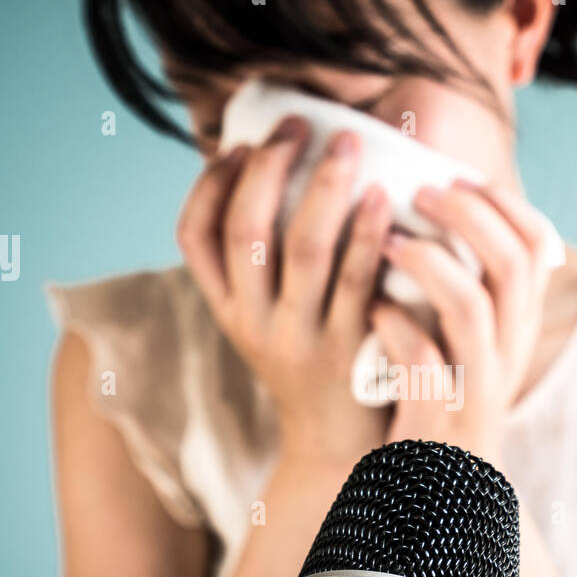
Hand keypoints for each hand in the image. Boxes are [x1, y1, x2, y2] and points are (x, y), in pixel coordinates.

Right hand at [177, 118, 393, 469]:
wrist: (340, 451)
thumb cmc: (315, 369)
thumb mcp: (272, 325)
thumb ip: (270, 268)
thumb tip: (288, 178)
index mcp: (228, 310)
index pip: (194, 237)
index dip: (209, 184)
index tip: (238, 146)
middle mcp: (254, 322)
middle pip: (246, 230)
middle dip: (269, 167)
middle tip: (299, 124)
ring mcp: (300, 338)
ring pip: (301, 249)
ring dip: (322, 187)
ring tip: (347, 144)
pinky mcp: (348, 353)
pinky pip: (356, 283)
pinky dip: (368, 235)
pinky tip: (383, 199)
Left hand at [371, 179, 557, 466]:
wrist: (439, 503)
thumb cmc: (438, 404)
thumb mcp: (464, 343)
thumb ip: (460, 285)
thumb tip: (431, 209)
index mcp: (516, 327)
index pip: (536, 246)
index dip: (503, 201)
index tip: (459, 174)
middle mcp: (506, 354)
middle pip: (511, 262)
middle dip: (466, 214)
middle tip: (419, 190)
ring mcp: (474, 390)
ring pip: (472, 308)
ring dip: (429, 263)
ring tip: (389, 243)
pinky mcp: (438, 424)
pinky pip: (426, 366)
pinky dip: (400, 330)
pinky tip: (375, 313)